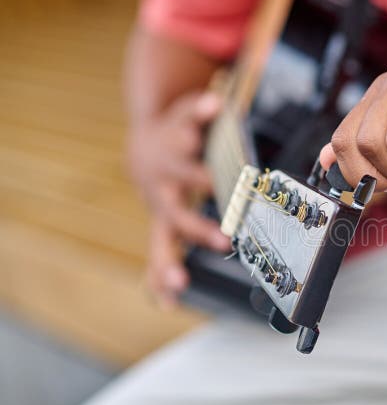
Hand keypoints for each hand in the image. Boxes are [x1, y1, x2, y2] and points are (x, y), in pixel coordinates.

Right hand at [127, 91, 228, 305]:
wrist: (145, 147)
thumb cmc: (176, 132)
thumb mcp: (187, 113)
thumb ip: (202, 110)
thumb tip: (215, 103)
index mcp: (171, 160)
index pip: (187, 167)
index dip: (204, 176)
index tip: (223, 185)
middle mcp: (162, 190)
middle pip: (175, 211)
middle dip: (197, 226)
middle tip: (223, 240)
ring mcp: (159, 212)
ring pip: (161, 240)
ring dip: (169, 262)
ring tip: (178, 284)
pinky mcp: (161, 228)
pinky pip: (158, 257)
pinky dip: (159, 280)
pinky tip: (166, 301)